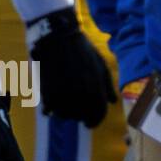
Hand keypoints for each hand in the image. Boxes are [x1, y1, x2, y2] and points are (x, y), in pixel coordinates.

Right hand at [27, 6, 116, 127]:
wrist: (57, 36)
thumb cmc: (81, 48)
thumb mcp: (100, 64)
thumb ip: (107, 85)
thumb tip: (112, 101)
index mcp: (97, 87)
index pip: (99, 113)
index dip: (95, 121)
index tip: (89, 123)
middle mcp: (82, 94)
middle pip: (82, 116)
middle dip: (81, 117)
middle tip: (77, 115)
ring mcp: (64, 93)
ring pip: (66, 115)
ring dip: (66, 114)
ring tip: (64, 108)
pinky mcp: (48, 91)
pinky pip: (51, 109)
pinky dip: (51, 110)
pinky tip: (51, 106)